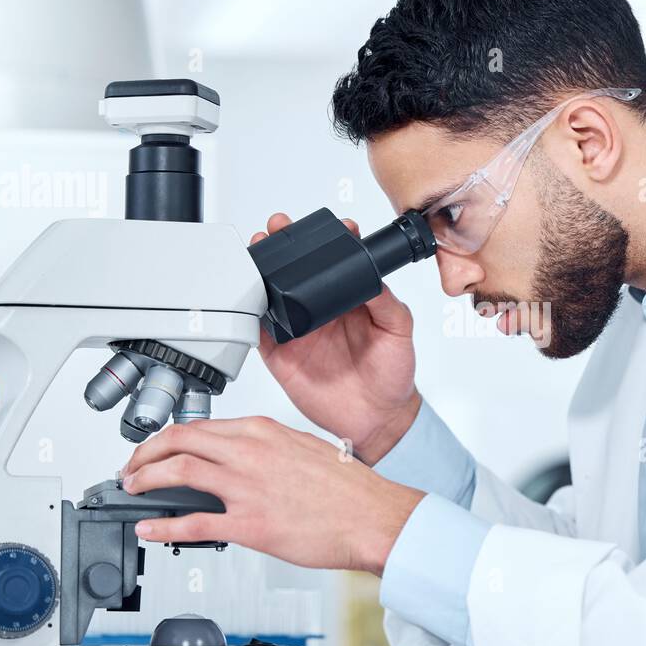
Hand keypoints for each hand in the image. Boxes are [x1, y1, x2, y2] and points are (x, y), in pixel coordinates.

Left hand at [119, 417, 424, 574]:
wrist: (373, 517)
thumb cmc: (349, 489)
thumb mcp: (305, 449)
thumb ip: (268, 449)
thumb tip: (240, 459)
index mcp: (264, 431)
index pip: (201, 426)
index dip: (169, 438)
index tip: (158, 450)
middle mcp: (251, 452)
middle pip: (179, 440)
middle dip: (144, 454)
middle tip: (131, 468)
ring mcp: (248, 487)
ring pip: (178, 471)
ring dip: (145, 479)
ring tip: (131, 489)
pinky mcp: (250, 524)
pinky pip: (194, 523)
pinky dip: (163, 526)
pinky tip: (149, 529)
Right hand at [251, 212, 420, 464]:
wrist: (377, 419)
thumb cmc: (393, 376)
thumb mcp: (399, 331)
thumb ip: (387, 303)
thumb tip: (373, 275)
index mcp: (349, 299)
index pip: (335, 262)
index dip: (331, 241)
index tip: (332, 226)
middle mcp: (320, 310)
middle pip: (296, 270)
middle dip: (285, 244)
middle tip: (279, 227)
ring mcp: (298, 330)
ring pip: (272, 292)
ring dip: (262, 269)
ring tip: (258, 249)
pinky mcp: (281, 354)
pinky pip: (259, 329)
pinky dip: (248, 311)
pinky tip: (246, 293)